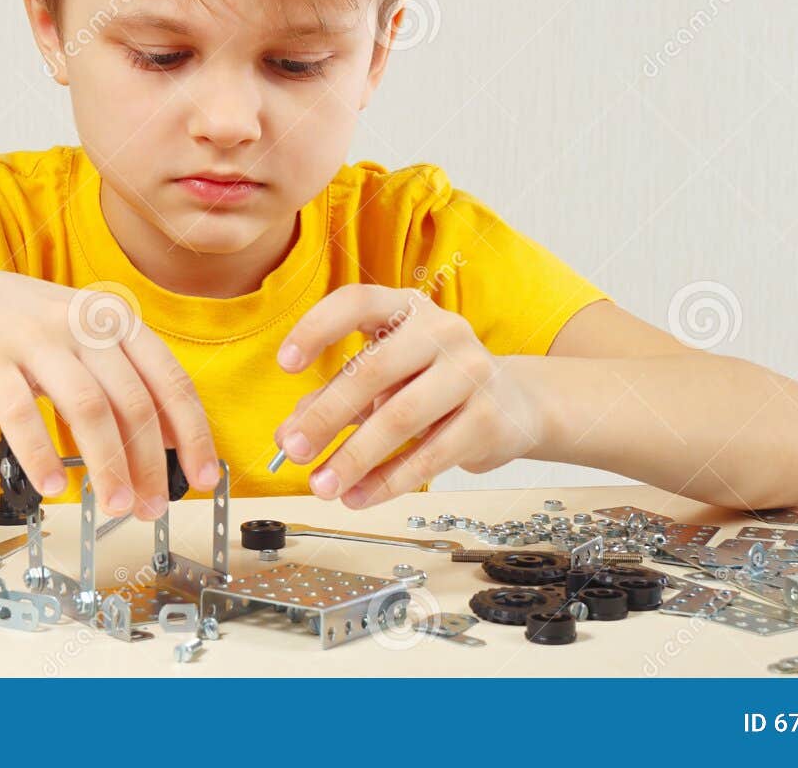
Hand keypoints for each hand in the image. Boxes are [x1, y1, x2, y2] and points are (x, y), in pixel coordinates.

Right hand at [0, 264, 220, 518]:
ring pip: (86, 408)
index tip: (205, 477)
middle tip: (153, 506)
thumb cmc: (25, 325)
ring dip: (107, 465)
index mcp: (115, 319)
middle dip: (150, 463)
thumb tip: (173, 438)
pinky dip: (40, 454)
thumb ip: (128, 379)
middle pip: (133, 401)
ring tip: (115, 505)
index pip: (170, 380)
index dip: (193, 434)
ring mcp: (34, 338)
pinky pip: (20, 413)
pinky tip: (52, 485)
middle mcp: (81, 324)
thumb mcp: (85, 337)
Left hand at [273, 284, 540, 507]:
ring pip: (400, 417)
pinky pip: (430, 456)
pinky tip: (360, 496)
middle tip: (293, 450)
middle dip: (327, 415)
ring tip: (323, 486)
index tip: (284, 364)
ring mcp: (470, 372)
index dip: (316, 329)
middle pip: (374, 369)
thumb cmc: (433, 384)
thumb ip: (335, 397)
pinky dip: (388, 481)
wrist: (513, 404)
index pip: (356, 302)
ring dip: (354, 457)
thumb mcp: (384, 378)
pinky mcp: (488, 418)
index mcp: (406, 307)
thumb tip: (289, 433)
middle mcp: (442, 331)